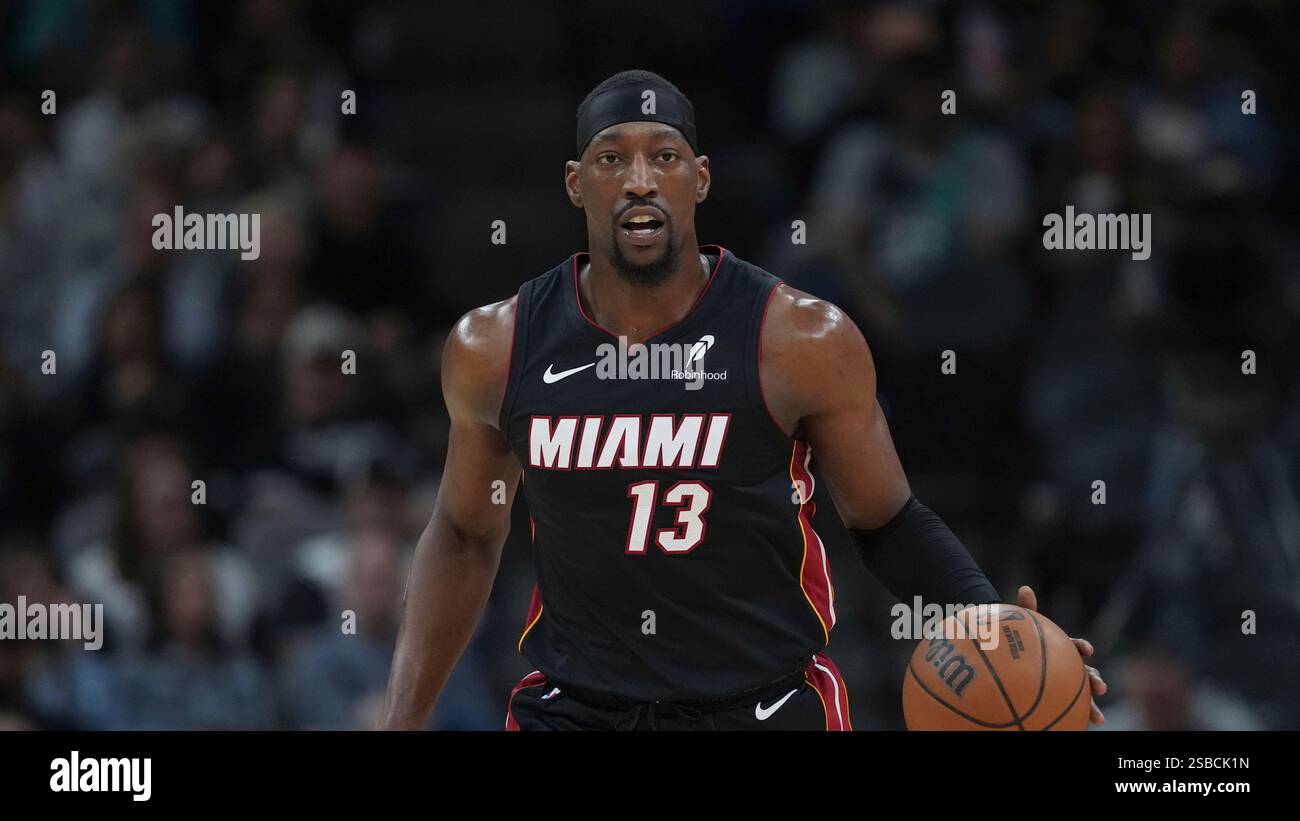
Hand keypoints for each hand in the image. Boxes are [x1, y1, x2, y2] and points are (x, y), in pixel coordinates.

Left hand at [1017, 585, 1106, 724]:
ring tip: (1097, 717)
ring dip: (1093, 706)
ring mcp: (1069, 683)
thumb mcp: (1024, 624)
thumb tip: (1025, 587)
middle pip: (1087, 672)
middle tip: (1099, 686)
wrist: (1019, 658)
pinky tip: (1081, 728)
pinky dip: (1077, 718)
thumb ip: (1027, 609)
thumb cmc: (1023, 640)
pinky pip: (1070, 710)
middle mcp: (1071, 666)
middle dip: (1095, 679)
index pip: (1076, 646)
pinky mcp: (1063, 698)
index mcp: (1064, 648)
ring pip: (1084, 696)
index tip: (1086, 650)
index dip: (1081, 647)